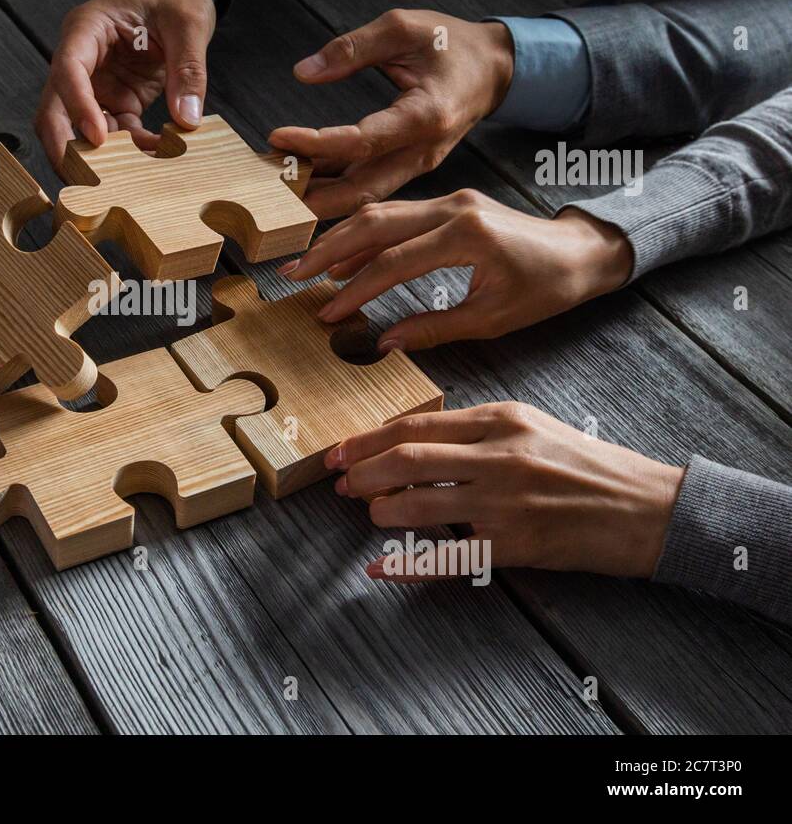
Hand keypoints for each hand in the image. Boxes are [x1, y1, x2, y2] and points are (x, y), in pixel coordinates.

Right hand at [36, 0, 215, 165]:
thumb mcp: (189, 21)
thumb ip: (189, 67)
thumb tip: (187, 118)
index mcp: (87, 28)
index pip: (67, 69)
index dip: (77, 105)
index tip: (98, 137)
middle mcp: (82, 59)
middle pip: (55, 108)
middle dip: (65, 147)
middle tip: (84, 181)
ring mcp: (96, 84)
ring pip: (80, 129)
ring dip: (101, 156)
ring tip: (127, 178)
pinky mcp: (115, 100)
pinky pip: (115, 133)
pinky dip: (131, 150)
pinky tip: (154, 157)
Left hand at [268, 10, 514, 217]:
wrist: (494, 69)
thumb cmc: (452, 43)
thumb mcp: (404, 27)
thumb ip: (352, 48)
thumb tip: (304, 72)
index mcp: (427, 115)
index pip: (362, 141)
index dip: (317, 143)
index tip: (278, 136)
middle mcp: (423, 151)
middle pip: (361, 189)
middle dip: (312, 194)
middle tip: (268, 184)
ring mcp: (417, 165)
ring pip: (363, 196)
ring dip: (318, 197)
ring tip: (277, 184)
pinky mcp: (409, 168)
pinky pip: (368, 186)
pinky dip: (333, 187)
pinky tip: (301, 178)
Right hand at [279, 189, 631, 351]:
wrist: (581, 249)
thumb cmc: (546, 288)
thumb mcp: (492, 319)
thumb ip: (433, 328)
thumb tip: (383, 343)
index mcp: (466, 236)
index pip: (392, 264)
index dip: (354, 291)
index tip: (327, 315)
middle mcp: (453, 208)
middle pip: (375, 225)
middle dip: (328, 251)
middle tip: (292, 273)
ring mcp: (450, 200)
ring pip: (381, 214)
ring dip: (340, 238)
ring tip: (306, 264)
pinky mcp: (450, 203)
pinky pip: (397, 215)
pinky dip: (365, 233)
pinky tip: (342, 255)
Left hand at [326, 403, 683, 579]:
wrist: (648, 508)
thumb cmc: (588, 466)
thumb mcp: (533, 426)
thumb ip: (477, 428)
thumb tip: (413, 438)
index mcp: (502, 419)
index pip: (417, 425)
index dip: (369, 438)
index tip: (340, 449)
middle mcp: (499, 456)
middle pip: (408, 460)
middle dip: (362, 471)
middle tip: (339, 481)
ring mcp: (505, 502)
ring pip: (419, 504)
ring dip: (382, 510)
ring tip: (370, 512)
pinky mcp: (514, 546)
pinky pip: (447, 556)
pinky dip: (408, 564)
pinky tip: (382, 567)